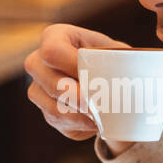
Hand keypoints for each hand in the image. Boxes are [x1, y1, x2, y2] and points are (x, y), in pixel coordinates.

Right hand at [24, 22, 132, 145]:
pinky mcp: (45, 111)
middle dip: (76, 96)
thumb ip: (117, 59)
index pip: (52, 52)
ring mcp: (38, 89)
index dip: (73, 66)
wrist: (106, 76)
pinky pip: (59, 122)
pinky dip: (80, 124)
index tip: (96, 76)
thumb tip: (124, 75)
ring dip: (80, 115)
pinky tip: (96, 121)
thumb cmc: (110, 58)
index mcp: (54, 38)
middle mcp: (38, 62)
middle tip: (97, 104)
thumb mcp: (115, 51)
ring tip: (102, 115)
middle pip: (49, 82)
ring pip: (53, 107)